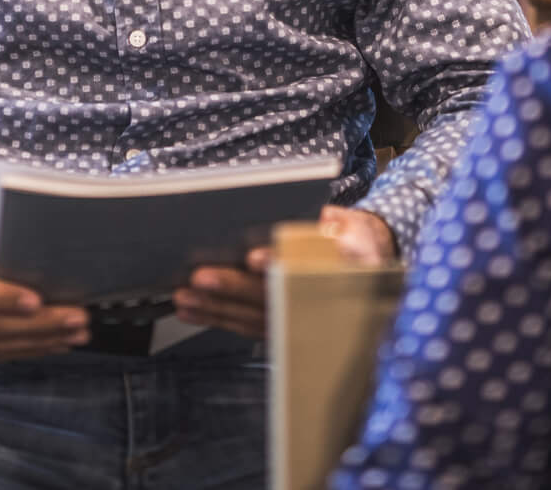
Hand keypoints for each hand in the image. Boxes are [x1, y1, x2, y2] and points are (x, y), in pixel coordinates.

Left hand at [174, 205, 394, 338]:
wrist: (366, 265)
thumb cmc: (350, 237)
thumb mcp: (346, 224)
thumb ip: (320, 224)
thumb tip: (287, 221)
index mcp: (345, 269)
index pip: (311, 267)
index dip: (281, 263)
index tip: (254, 257)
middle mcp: (322, 301)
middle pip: (274, 296)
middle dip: (235, 288)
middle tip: (202, 276)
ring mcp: (299, 321)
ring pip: (254, 316)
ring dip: (216, 307)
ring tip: (184, 295)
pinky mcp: (280, 328)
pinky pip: (245, 326)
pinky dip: (216, 318)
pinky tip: (190, 309)